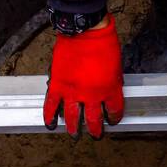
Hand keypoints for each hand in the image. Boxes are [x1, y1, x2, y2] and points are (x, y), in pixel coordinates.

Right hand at [43, 15, 124, 137]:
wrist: (85, 31)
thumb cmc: (104, 44)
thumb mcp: (117, 67)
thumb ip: (113, 83)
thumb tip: (110, 92)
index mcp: (110, 91)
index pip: (114, 111)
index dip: (114, 118)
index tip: (113, 120)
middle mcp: (92, 96)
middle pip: (94, 120)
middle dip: (95, 130)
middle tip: (95, 135)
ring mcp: (73, 92)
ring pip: (73, 117)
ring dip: (74, 128)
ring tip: (75, 135)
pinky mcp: (58, 85)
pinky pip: (51, 105)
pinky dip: (49, 116)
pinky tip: (51, 124)